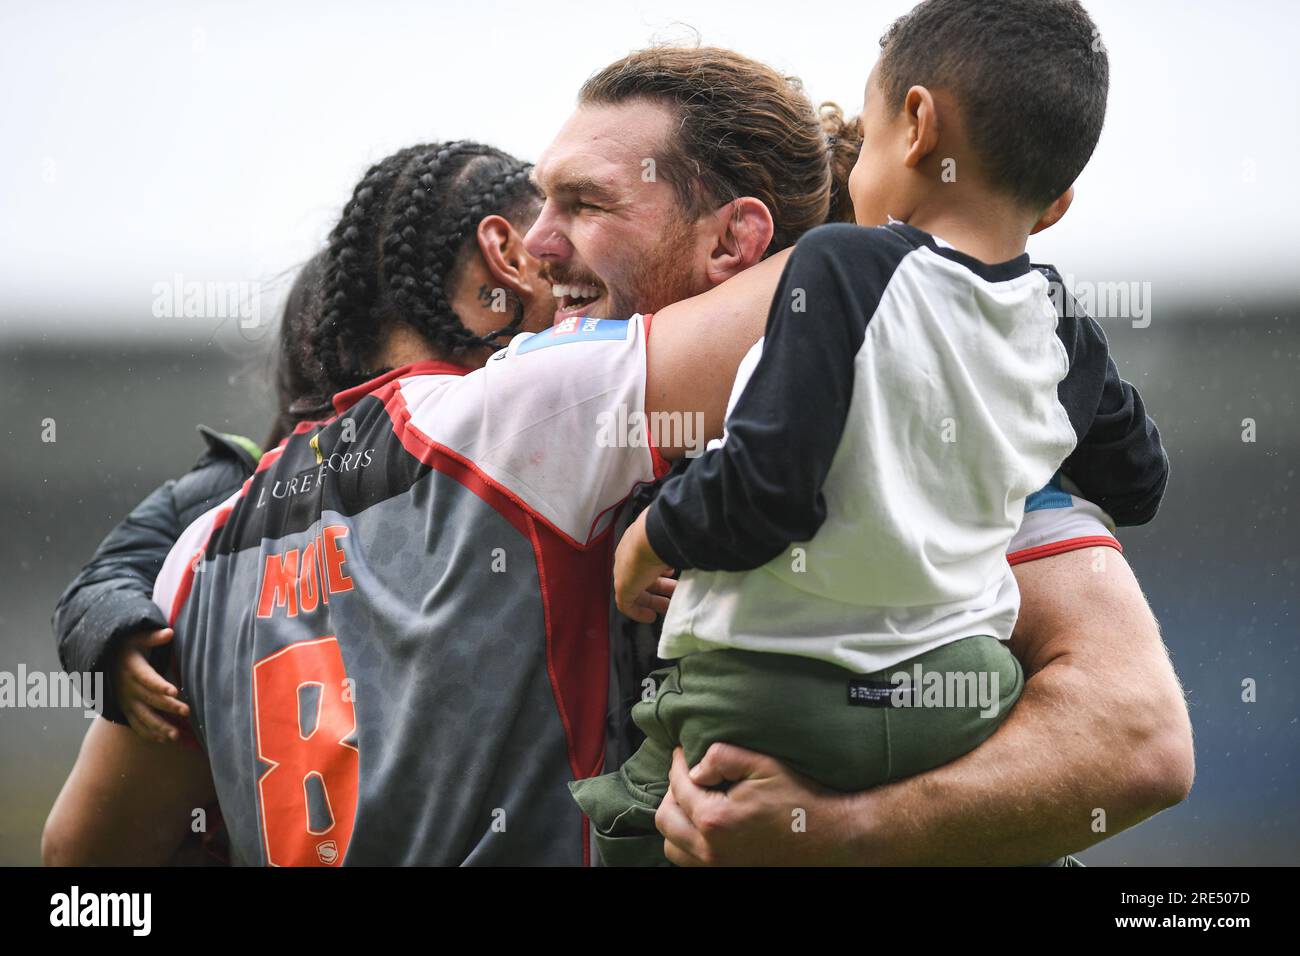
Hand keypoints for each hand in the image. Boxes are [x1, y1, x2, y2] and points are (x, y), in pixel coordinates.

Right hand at [112, 628, 189, 743]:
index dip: (159, 685)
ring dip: (159, 727)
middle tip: (187, 712)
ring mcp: (126, 701)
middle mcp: (128, 688)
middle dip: (168, 706)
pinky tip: (164, 740)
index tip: (174, 690)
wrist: (103, 661)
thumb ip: (153, 637)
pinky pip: (136, 725)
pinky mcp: (126, 710)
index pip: (147, 678)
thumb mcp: (137, 638)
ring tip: (176, 735)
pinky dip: (149, 733)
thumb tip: (169, 632)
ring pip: (143, 717)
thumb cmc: (127, 647)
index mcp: (133, 669)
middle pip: (150, 699)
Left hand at [614, 510, 674, 622]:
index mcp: (638, 542)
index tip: (673, 575)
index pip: (647, 559)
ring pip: (637, 590)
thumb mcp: (673, 541)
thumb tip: (695, 550)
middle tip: (675, 596)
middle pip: (644, 577)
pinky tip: (651, 617)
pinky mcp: (622, 587)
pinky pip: (626, 605)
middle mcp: (629, 556)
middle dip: (661, 588)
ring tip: (669, 608)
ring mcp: (624, 572)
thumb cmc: (666, 535)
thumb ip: (679, 548)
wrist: (651, 537)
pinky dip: (638, 612)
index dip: (661, 569)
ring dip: (654, 600)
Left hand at [655, 744, 860, 865]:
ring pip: (672, 845)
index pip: (679, 787)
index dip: (678, 764)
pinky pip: (689, 860)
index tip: (682, 751)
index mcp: (716, 820)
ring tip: (693, 799)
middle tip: (686, 774)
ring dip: (676, 819)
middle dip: (672, 791)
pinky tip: (702, 823)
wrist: (826, 837)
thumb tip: (695, 767)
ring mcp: (717, 866)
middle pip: (666, 818)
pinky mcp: (726, 872)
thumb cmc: (798, 799)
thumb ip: (722, 757)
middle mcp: (710, 849)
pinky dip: (686, 841)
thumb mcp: (762, 765)